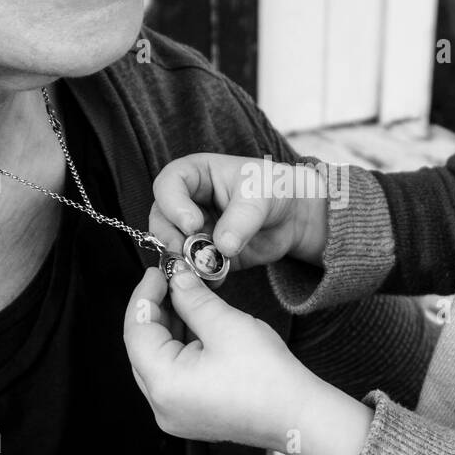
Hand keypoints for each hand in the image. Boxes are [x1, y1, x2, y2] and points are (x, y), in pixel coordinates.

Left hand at [123, 267, 372, 454]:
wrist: (300, 417)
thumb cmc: (269, 378)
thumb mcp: (226, 324)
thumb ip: (193, 298)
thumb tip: (176, 278)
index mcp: (164, 384)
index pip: (136, 331)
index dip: (144, 296)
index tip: (156, 272)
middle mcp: (162, 406)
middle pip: (143, 348)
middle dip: (155, 311)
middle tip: (171, 280)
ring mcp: (176, 415)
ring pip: (158, 361)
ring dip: (169, 328)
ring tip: (186, 298)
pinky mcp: (191, 416)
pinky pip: (174, 376)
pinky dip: (180, 348)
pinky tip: (196, 325)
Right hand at [150, 153, 329, 268]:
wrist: (293, 216)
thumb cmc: (274, 189)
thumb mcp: (261, 195)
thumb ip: (241, 219)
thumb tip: (222, 247)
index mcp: (196, 174)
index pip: (167, 184)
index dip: (173, 205)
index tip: (193, 223)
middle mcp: (188, 201)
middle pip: (160, 218)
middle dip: (170, 237)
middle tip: (186, 252)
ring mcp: (194, 230)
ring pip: (171, 246)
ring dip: (183, 259)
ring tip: (203, 268)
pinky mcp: (205, 254)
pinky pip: (192, 267)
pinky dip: (199, 276)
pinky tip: (215, 279)